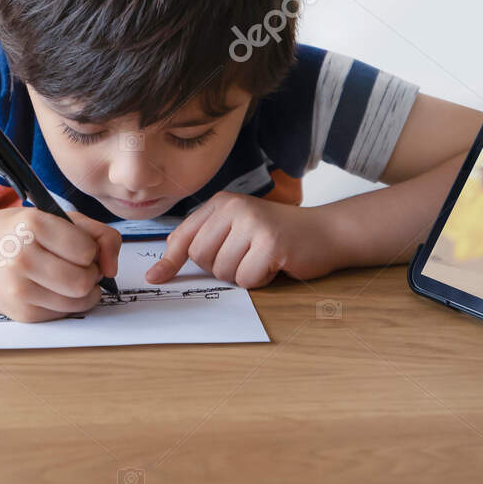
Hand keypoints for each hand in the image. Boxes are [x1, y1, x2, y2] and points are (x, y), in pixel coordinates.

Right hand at [0, 209, 120, 322]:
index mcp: (33, 225)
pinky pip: (63, 314)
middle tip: (79, 267)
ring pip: (78, 302)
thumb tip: (111, 268)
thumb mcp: (55, 217)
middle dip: (91, 275)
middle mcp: (22, 257)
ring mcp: (18, 289)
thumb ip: (97, 234)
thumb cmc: (17, 233)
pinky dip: (66, 304)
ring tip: (68, 278)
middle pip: (84, 281)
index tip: (80, 247)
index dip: (91, 251)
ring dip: (83, 292)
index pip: (87, 250)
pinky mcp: (20, 313)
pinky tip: (51, 290)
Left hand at [144, 192, 340, 289]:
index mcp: (222, 202)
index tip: (156, 278)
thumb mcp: (237, 228)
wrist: (326, 231)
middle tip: (245, 258)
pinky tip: (274, 265)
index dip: (170, 260)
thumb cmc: (279, 235)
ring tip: (261, 259)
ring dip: (242, 275)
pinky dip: (259, 281)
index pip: (184, 235)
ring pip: (223, 271)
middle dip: (220, 268)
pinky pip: (246, 279)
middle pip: (201, 257)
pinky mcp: (271, 243)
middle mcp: (235, 208)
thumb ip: (204, 240)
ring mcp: (253, 224)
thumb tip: (161, 266)